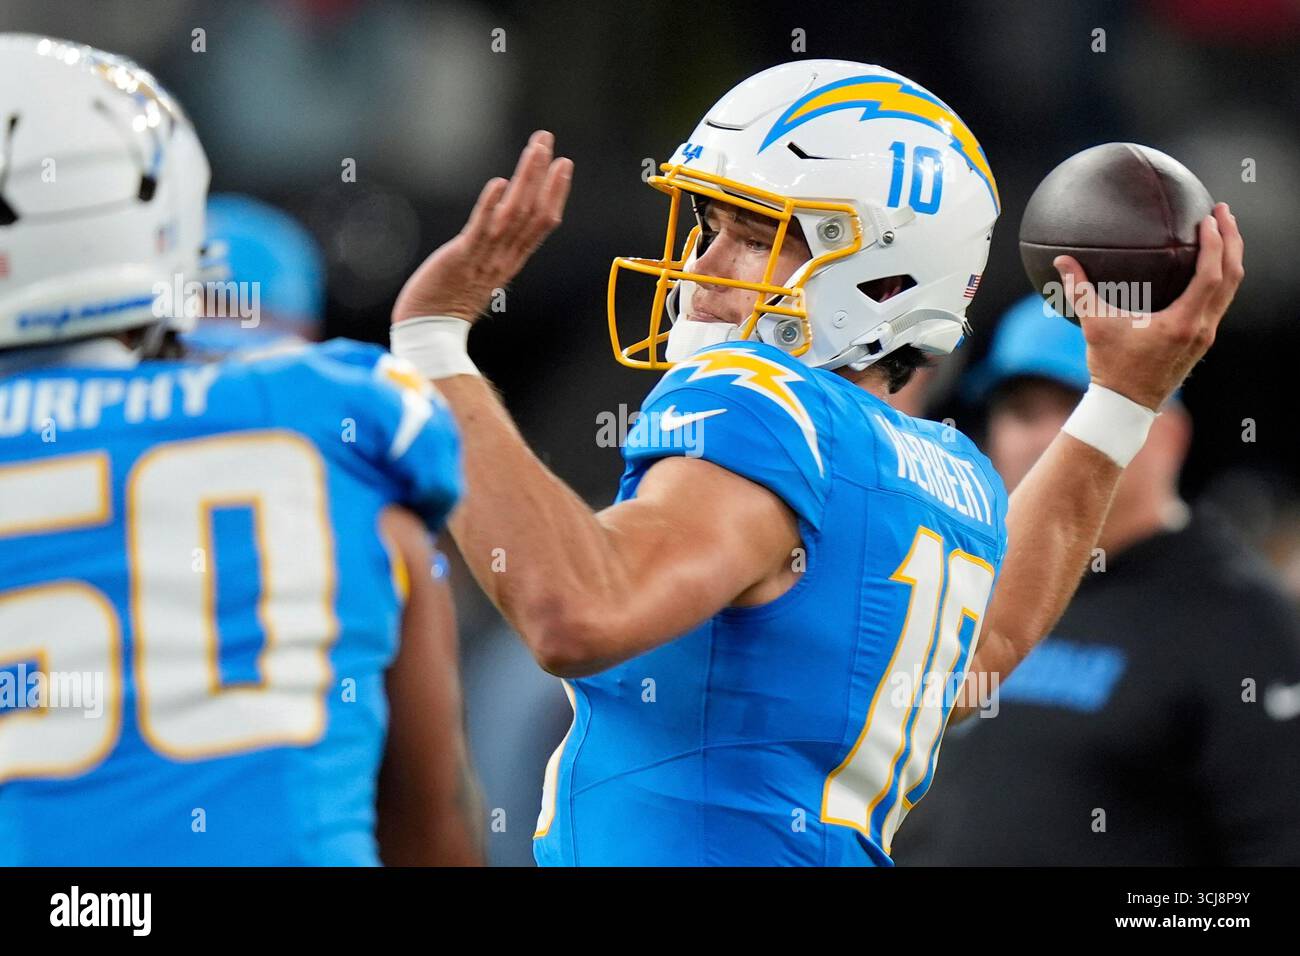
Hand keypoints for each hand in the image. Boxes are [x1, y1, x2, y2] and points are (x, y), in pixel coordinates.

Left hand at [392, 130, 572, 325]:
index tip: (563, 163)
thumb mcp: (480, 271)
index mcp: (511, 259)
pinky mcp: (461, 258)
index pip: (543, 223)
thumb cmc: (448, 301)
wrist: (428, 330)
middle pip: (532, 211)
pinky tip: (498, 183)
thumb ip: (493, 246)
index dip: (556, 192)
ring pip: (514, 215)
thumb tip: (501, 216)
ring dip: (526, 179)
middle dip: (542, 173)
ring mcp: (485, 257)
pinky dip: (491, 206)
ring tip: (535, 149)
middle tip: (547, 140)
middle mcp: (504, 257)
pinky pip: (481, 230)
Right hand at [1053, 202, 1243, 409]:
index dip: (1216, 244)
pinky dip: (1219, 278)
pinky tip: (1206, 266)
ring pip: (1230, 290)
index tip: (1209, 219)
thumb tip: (1061, 261)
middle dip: (1232, 241)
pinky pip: (1219, 302)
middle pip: (1232, 277)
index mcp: (1182, 323)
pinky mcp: (1200, 341)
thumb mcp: (1094, 326)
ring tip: (1222, 232)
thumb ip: (1080, 291)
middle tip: (1223, 212)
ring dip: (1229, 258)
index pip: (1211, 275)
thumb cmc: (1110, 367)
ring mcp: (1204, 336)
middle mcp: (1201, 328)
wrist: (1125, 406)